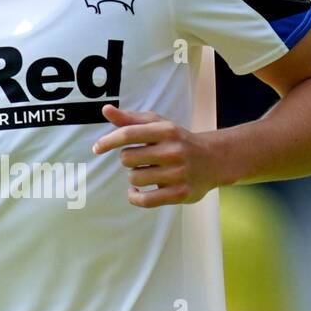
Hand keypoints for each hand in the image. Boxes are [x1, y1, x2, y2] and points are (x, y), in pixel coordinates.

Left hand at [91, 103, 220, 206]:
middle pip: (127, 158)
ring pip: (134, 178)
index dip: (108, 141)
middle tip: (142, 159)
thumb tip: (106, 110)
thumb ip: (130, 119)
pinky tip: (136, 192)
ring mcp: (178, 174)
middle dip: (128, 160)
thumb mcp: (159, 125)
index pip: (128, 134)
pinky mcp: (180, 194)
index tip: (97, 148)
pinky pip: (144, 200)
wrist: (214, 159)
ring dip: (134, 177)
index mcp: (166, 131)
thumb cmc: (178, 140)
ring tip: (147, 172)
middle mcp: (173, 151)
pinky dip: (135, 197)